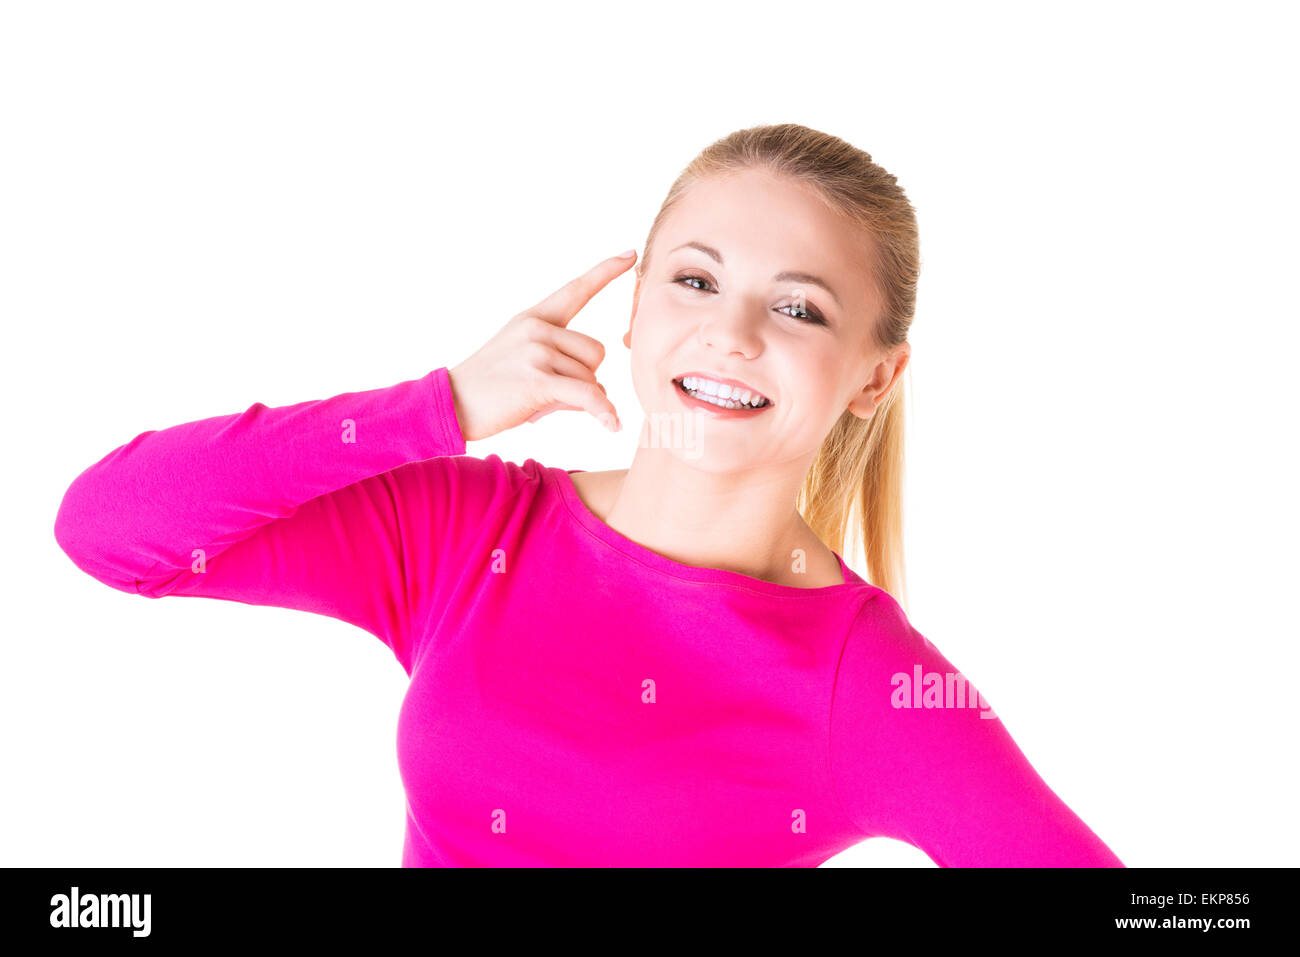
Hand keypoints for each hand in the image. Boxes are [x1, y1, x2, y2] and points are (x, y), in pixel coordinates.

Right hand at [447, 251, 633, 441]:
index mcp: (533, 318)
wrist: (452, 404)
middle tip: (552, 392)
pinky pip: (586, 395)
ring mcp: (537, 351)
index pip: (576, 289)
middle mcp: (537, 328)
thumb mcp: (523, 363)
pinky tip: (611, 425)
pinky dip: (602, 412)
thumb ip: (561, 366)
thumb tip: (600, 393)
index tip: (630, 254)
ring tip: (541, 403)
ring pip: (591, 378)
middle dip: (585, 377)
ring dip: (577, 399)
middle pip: (596, 352)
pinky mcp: (538, 380)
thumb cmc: (491, 389)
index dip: (605, 272)